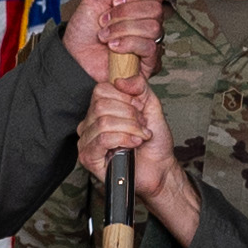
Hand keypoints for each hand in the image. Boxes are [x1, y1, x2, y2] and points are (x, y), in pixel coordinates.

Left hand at [62, 0, 167, 82]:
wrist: (74, 53)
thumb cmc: (85, 27)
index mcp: (140, 4)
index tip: (115, 0)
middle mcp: (149, 22)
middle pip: (155, 9)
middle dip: (125, 13)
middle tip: (105, 19)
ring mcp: (150, 42)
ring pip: (152, 27)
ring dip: (122, 29)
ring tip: (105, 35)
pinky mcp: (148, 62)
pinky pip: (149, 47)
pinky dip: (127, 44)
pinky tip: (113, 47)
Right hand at [77, 79, 200, 246]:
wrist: (160, 168)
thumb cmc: (154, 142)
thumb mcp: (151, 106)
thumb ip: (139, 87)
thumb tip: (121, 80)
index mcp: (101, 109)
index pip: (101, 90)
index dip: (125, 98)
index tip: (139, 110)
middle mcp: (90, 124)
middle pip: (102, 106)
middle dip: (130, 116)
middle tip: (141, 127)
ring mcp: (87, 141)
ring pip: (103, 122)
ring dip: (130, 129)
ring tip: (139, 137)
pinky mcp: (88, 158)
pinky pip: (101, 140)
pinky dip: (122, 139)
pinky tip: (133, 145)